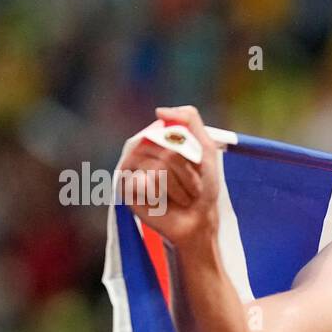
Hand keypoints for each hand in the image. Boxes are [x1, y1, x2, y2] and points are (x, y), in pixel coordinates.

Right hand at [114, 105, 221, 246]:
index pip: (169, 130)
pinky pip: (147, 183)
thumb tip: (159, 111)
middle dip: (188, 172)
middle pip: (167, 150)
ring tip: (181, 196)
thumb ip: (189, 120)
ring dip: (180, 186)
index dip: (189, 150)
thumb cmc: (203, 187)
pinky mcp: (126, 189)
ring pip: (160, 167)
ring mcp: (131, 169)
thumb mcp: (205, 149)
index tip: (197, 164)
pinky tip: (163, 203)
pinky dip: (164, 195)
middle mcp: (140, 151)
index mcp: (156, 139)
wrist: (198, 221)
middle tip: (191, 186)